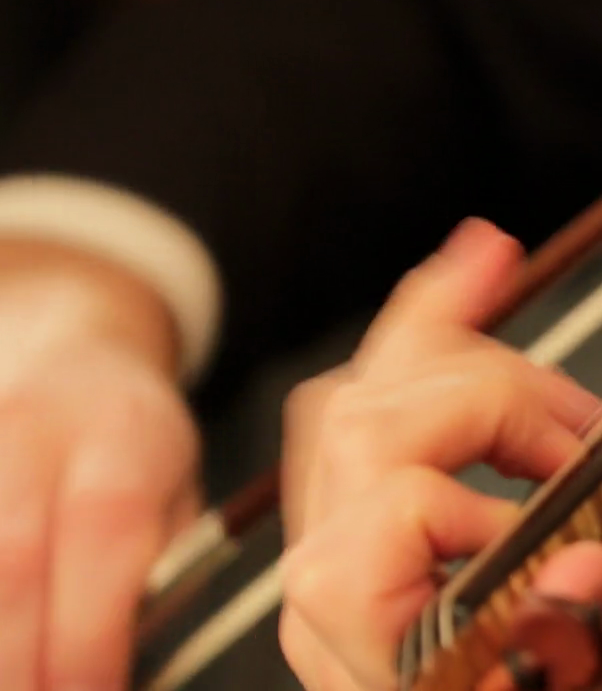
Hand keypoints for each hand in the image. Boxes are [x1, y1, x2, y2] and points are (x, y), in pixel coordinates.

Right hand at [0, 236, 196, 690]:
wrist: (68, 352)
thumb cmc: (132, 445)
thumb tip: (129, 668)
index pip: (105, 534)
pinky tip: (7, 638)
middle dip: (21, 658)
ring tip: (22, 680)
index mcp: (124, 434)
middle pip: (12, 560)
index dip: (90, 634)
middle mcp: (34, 431)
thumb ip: (156, 568)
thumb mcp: (176, 487)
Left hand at [280, 219, 601, 690]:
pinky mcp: (373, 534)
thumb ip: (598, 647)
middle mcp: (340, 601)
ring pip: (351, 399)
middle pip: (361, 426)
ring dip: (443, 341)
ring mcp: (347, 560)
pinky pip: (367, 411)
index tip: (577, 504)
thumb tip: (577, 567)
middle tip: (583, 424)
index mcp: (382, 648)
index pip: (390, 511)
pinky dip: (423, 341)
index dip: (490, 489)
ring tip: (500, 275)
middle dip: (491, 394)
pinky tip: (473, 281)